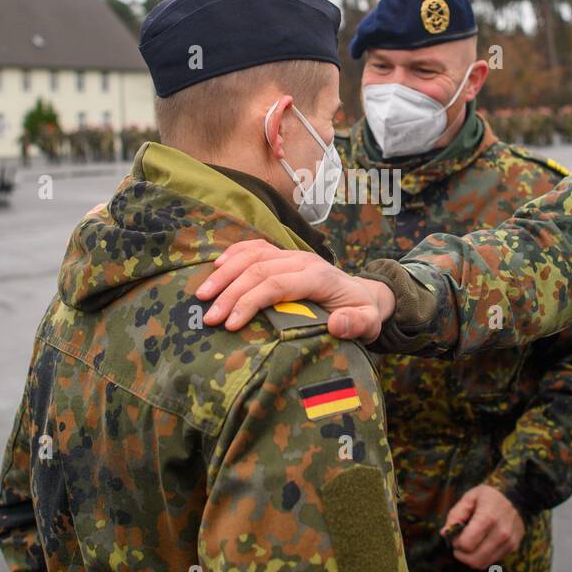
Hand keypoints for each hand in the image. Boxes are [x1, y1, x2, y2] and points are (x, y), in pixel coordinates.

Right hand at [196, 239, 395, 339]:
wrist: (364, 294)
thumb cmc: (362, 312)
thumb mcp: (369, 322)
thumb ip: (358, 323)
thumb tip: (338, 323)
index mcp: (319, 277)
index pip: (276, 283)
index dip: (250, 301)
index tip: (230, 324)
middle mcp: (302, 260)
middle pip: (258, 269)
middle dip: (230, 293)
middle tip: (209, 318)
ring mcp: (292, 255)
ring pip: (252, 255)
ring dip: (225, 273)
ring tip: (202, 295)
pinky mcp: (284, 255)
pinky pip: (255, 247)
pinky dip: (233, 254)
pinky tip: (215, 268)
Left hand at [441, 485, 524, 569]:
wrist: (517, 496)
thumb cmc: (488, 496)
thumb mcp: (469, 498)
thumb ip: (455, 515)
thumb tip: (445, 533)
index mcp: (488, 517)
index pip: (466, 544)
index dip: (456, 542)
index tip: (456, 534)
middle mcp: (501, 533)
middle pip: (474, 559)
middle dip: (461, 555)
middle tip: (459, 544)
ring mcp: (509, 542)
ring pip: (483, 564)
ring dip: (471, 558)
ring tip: (469, 545)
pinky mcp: (513, 547)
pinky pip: (492, 561)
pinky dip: (483, 556)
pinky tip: (482, 544)